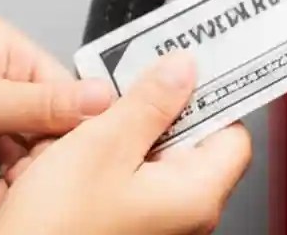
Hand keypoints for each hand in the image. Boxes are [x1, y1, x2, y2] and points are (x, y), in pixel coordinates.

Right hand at [0, 50, 252, 234]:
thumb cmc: (54, 234)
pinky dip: (97, 163)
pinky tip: (65, 160)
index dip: (206, 96)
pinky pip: (122, 180)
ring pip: (147, 157)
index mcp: (197, 195)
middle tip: (116, 98)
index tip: (179, 70)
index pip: (231, 129)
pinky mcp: (124, 226)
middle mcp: (184, 215)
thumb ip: (149, 102)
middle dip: (145, 114)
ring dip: (113, 138)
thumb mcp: (101, 146)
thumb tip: (183, 68)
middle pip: (185, 140)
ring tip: (80, 136)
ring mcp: (155, 223)